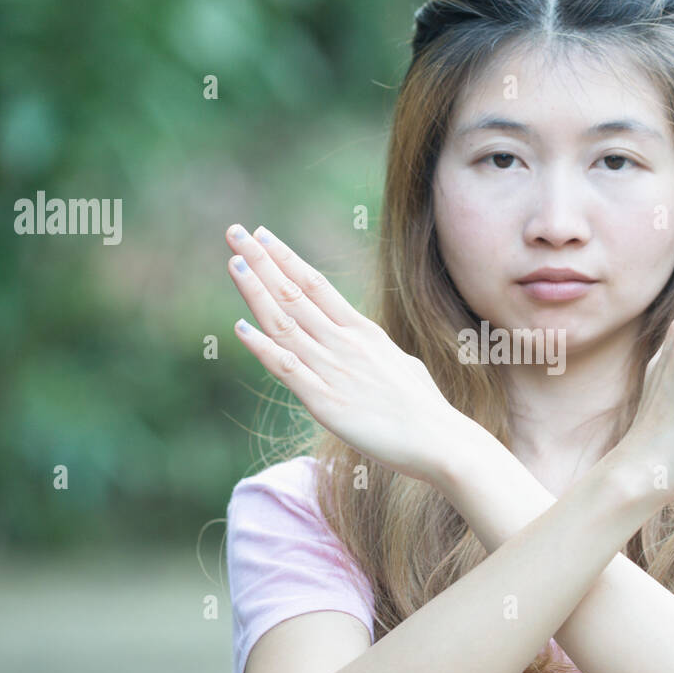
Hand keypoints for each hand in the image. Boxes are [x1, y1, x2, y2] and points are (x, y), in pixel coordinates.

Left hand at [224, 223, 465, 484]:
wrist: (439, 440)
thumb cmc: (425, 408)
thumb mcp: (403, 366)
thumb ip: (380, 354)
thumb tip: (377, 350)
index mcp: (363, 332)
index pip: (316, 285)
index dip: (286, 259)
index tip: (263, 236)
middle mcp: (344, 343)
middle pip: (294, 295)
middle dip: (261, 262)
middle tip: (235, 233)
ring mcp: (333, 370)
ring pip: (285, 324)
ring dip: (256, 292)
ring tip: (233, 263)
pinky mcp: (325, 402)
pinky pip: (287, 369)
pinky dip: (262, 347)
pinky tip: (240, 328)